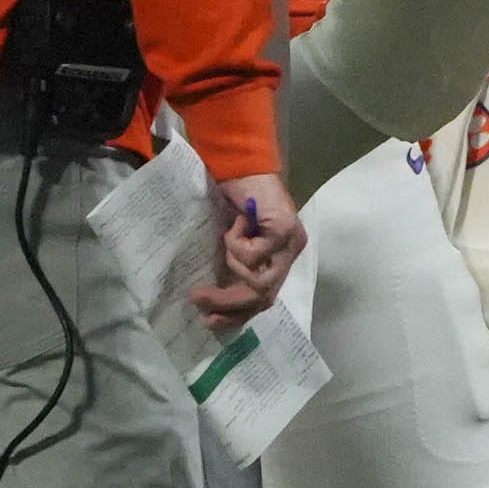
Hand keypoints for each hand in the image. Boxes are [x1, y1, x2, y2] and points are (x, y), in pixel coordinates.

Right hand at [191, 173, 304, 321]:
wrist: (240, 165)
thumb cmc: (233, 199)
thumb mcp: (234, 242)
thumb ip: (236, 266)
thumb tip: (215, 306)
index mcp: (281, 258)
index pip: (265, 300)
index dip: (238, 315)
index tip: (211, 322)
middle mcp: (291, 253)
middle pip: (262, 297)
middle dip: (228, 303)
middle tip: (197, 300)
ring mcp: (291, 243)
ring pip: (258, 281)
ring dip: (232, 266)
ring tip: (223, 244)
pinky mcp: (284, 231)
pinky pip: (251, 256)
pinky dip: (234, 242)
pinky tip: (236, 222)